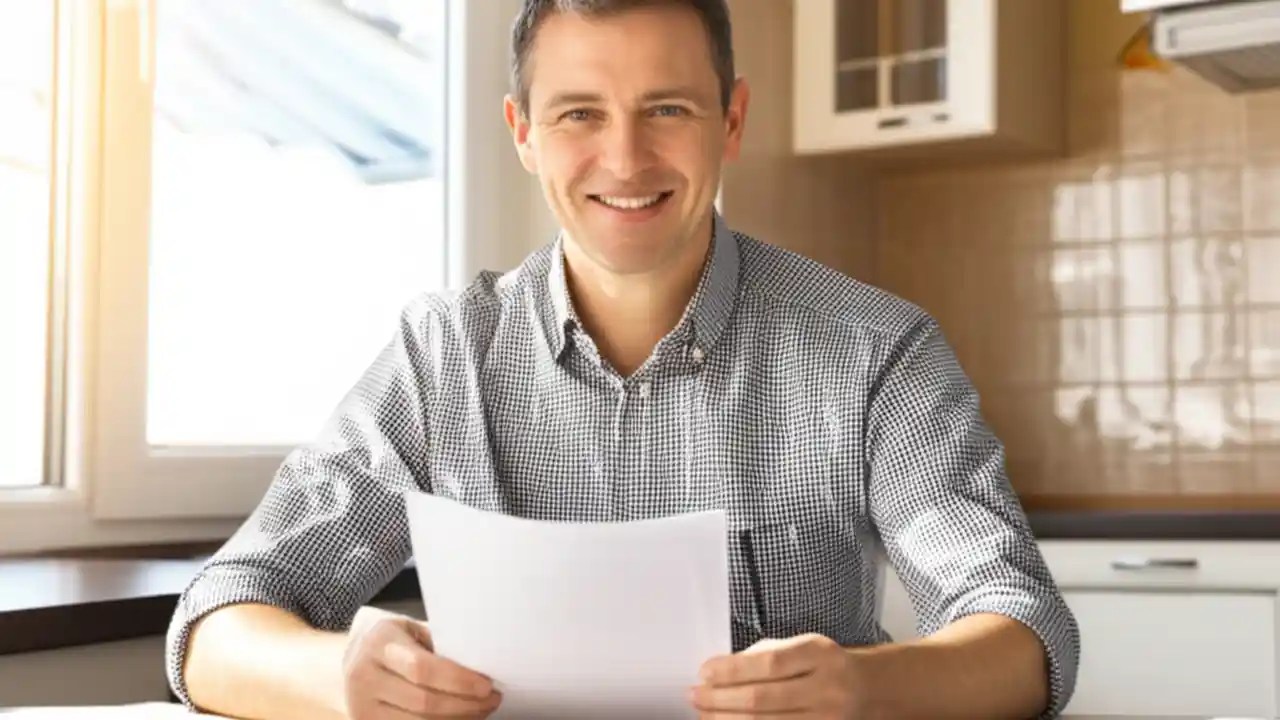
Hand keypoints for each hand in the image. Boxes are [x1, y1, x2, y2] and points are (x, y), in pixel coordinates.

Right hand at [342, 606, 502, 718]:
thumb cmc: (392, 640)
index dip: (458, 680)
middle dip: (465, 705)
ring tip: (481, 711)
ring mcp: (361, 704)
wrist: (352, 658)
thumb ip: (438, 643)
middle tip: (492, 699)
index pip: (422, 668)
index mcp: (379, 643)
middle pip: (423, 702)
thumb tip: (480, 663)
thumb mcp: (410, 629)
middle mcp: (364, 675)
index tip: (486, 685)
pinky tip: (459, 719)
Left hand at [690, 633, 866, 718]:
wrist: (867, 689)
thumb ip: (764, 655)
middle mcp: (825, 689)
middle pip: (763, 699)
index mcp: (818, 655)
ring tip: (704, 714)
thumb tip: (719, 673)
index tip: (704, 671)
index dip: (731, 670)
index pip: (768, 663)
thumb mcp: (801, 646)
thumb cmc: (823, 664)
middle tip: (695, 696)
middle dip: (721, 699)